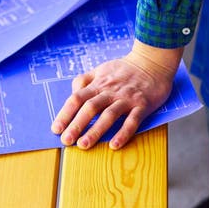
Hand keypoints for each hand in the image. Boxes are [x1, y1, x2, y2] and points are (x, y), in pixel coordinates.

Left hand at [51, 40, 182, 149]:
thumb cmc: (124, 69)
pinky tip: (115, 145)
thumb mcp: (100, 69)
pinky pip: (132, 120)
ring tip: (84, 145)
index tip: (56, 129)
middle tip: (66, 141)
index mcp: (98, 83)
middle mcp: (110, 91)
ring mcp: (126, 98)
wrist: (153, 62)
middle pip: (90, 107)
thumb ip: (85, 80)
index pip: (77, 98)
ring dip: (95, 131)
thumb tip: (72, 93)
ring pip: (109, 115)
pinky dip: (123, 133)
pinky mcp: (143, 105)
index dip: (65, 114)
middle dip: (76, 125)